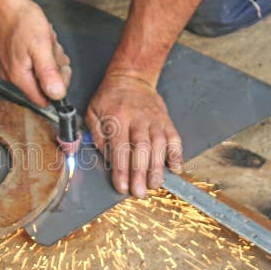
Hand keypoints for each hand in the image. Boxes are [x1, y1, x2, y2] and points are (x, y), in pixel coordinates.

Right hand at [0, 0, 70, 107]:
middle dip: (54, 68)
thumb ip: (49, 73)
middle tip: (53, 50)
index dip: (56, 88)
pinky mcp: (12, 59)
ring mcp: (11, 67)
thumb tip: (57, 95)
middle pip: (43, 86)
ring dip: (49, 58)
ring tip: (45, 41)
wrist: (7, 5)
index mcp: (20, 76)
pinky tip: (39, 41)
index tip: (59, 69)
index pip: (43, 100)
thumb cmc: (22, 21)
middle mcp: (12, 76)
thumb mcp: (42, 46)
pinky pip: (33, 64)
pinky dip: (40, 53)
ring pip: (40, 73)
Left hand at [87, 73, 182, 197]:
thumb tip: (107, 159)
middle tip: (140, 192)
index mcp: (117, 118)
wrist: (131, 77)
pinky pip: (174, 138)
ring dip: (158, 167)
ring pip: (159, 145)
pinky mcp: (166, 120)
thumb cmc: (109, 98)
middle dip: (141, 173)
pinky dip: (177, 153)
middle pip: (141, 149)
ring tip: (155, 184)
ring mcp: (154, 120)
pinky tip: (175, 167)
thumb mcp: (93, 113)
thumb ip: (97, 136)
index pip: (120, 148)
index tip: (122, 187)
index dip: (121, 170)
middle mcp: (138, 119)